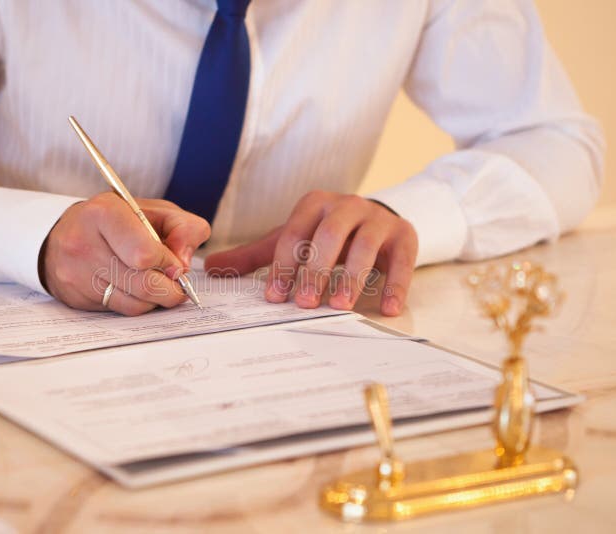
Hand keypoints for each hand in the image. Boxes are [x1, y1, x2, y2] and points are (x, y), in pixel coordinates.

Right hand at [40, 194, 209, 314]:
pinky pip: (121, 311)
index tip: (176, 264)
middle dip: (170, 288)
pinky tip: (138, 290)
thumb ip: (184, 229)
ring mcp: (75, 273)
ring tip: (159, 284)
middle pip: (144, 283)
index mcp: (104, 213)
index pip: (144, 254)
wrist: (68, 232)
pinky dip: (139, 304)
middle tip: (178, 284)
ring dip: (156, 299)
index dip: (169, 263)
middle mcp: (83, 243)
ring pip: (135, 303)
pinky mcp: (75, 296)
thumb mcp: (156, 211)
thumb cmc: (120, 221)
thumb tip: (184, 264)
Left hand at [204, 191, 416, 315]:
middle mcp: (347, 205)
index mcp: (315, 204)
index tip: (274, 297)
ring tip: (339, 306)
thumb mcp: (293, 239)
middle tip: (303, 303)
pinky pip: (402, 260)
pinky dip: (395, 285)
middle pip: (330, 235)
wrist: (376, 219)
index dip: (283, 266)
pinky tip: (388, 308)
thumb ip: (256, 255)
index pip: (294, 234)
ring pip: (365, 245)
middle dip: (316, 270)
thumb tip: (211, 268)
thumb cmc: (327, 234)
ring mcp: (378, 219)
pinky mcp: (405, 236)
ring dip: (352, 277)